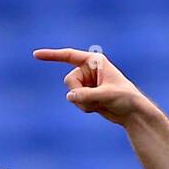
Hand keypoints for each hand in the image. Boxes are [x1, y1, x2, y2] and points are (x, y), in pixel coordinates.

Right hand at [32, 47, 147, 125]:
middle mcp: (88, 70)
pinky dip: (85, 107)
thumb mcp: (107, 95)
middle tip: (96, 98)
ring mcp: (86, 83)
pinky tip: (98, 108)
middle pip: (69, 80)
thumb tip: (69, 97)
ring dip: (83, 102)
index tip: (35, 54)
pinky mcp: (86, 94)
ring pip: (71, 92)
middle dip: (79, 93)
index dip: (52, 55)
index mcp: (95, 61)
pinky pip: (75, 101)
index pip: (69, 56)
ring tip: (99, 104)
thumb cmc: (126, 98)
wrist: (133, 113)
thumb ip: (87, 95)